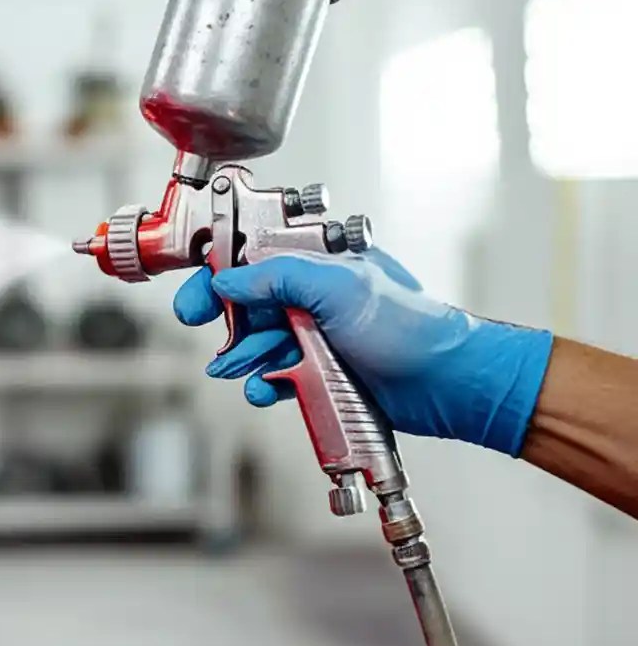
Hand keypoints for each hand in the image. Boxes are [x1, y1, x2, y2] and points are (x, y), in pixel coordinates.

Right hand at [172, 249, 554, 455]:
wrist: (448, 385)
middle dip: (229, 321)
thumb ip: (277, 276)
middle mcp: (316, 294)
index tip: (198, 292)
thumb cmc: (412, 328)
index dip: (219, 271)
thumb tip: (231, 279)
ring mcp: (320, 333)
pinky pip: (279, 374)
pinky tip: (268, 389)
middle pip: (250, 303)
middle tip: (208, 333)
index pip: (254, 256)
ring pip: (261, 342)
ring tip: (245, 370)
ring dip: (247, 358)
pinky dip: (267, 383)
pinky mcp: (324, 370)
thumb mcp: (338, 286)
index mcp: (320, 262)